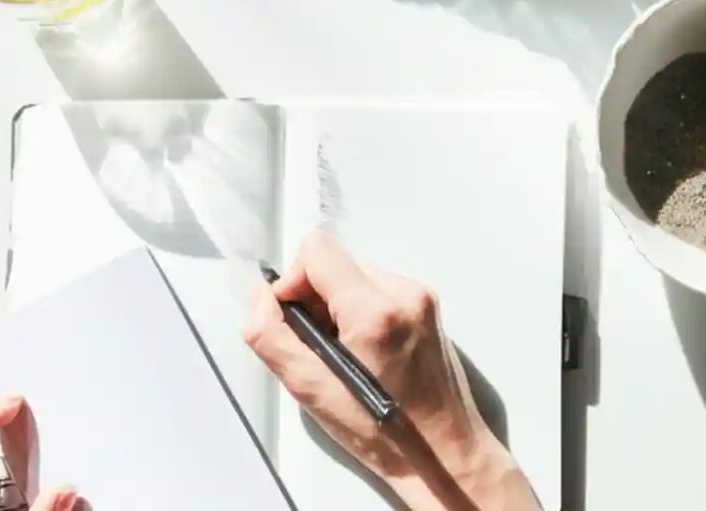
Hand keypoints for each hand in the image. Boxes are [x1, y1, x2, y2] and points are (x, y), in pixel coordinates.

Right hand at [243, 233, 540, 510]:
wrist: (445, 455)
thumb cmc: (383, 433)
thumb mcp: (311, 390)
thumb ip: (271, 336)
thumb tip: (261, 298)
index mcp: (375, 310)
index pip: (317, 250)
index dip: (292, 282)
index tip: (293, 320)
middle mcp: (405, 293)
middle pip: (337, 263)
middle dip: (316, 299)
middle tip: (320, 347)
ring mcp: (423, 298)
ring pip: (357, 276)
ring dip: (339, 307)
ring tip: (345, 355)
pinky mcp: (430, 308)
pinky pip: (380, 290)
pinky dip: (363, 313)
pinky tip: (367, 353)